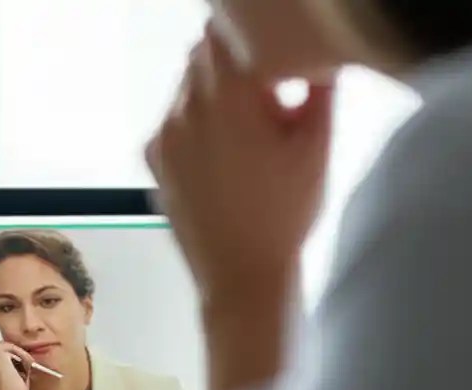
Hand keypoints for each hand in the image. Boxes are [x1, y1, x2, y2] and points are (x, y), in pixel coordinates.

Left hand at [145, 22, 335, 310]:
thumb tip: (314, 51)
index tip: (268, 51)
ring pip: (185, 88)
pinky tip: (224, 156)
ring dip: (213, 94)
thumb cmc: (285, 214)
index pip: (223, 31)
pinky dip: (195, 124)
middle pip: (201, 55)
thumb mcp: (317, 145)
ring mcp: (164, 135)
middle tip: (267, 96)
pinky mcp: (153, 159)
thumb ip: (317, 84)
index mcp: (227, 96)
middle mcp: (185, 109)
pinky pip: (172, 121)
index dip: (247, 35)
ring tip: (249, 133)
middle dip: (232, 64)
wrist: (241, 275)